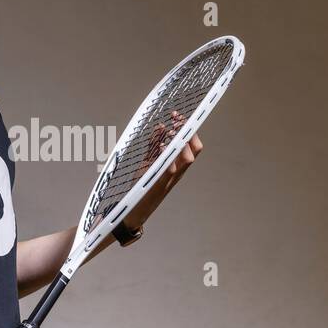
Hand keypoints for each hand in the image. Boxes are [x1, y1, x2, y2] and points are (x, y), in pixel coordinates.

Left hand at [122, 109, 202, 228]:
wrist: (132, 211)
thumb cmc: (142, 187)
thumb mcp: (149, 163)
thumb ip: (155, 146)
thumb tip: (161, 127)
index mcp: (177, 167)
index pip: (192, 146)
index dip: (189, 130)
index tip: (179, 116)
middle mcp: (178, 173)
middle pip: (195, 151)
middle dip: (188, 132)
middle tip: (177, 119)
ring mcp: (170, 180)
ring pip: (187, 160)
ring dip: (180, 141)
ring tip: (171, 128)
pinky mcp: (159, 185)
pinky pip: (169, 169)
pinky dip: (167, 156)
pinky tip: (161, 146)